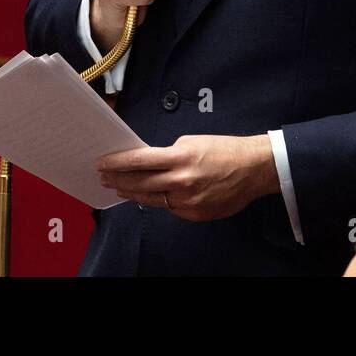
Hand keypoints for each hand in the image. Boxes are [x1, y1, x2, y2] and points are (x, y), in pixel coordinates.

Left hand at [96, 134, 278, 221]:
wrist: (254, 169)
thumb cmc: (226, 151)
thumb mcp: (192, 141)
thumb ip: (169, 154)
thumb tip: (150, 162)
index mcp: (180, 158)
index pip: (139, 161)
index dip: (116, 163)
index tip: (102, 163)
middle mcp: (182, 181)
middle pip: (140, 184)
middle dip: (118, 180)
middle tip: (105, 178)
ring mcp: (188, 201)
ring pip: (152, 199)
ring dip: (133, 193)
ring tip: (121, 188)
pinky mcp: (196, 214)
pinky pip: (171, 207)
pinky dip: (160, 200)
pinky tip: (151, 195)